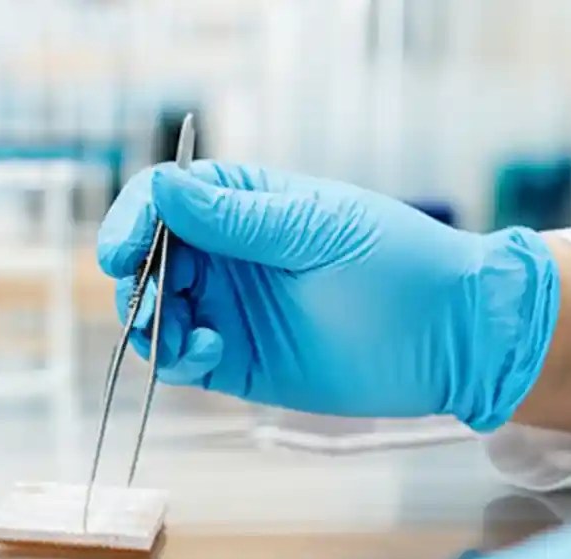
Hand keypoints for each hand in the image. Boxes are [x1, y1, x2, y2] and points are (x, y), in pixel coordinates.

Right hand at [96, 161, 559, 430]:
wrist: (449, 336)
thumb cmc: (395, 263)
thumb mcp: (312, 230)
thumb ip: (234, 218)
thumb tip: (161, 187)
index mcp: (241, 204)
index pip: (162, 200)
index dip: (132, 221)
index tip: (120, 252)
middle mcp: (224, 253)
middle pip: (146, 259)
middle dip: (135, 281)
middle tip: (149, 306)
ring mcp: (226, 307)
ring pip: (154, 312)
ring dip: (150, 323)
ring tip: (183, 337)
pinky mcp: (234, 359)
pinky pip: (179, 357)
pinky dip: (176, 357)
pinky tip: (208, 353)